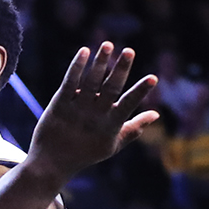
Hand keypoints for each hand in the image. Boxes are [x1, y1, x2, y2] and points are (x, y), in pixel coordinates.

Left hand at [22, 42, 157, 180]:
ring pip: (90, 83)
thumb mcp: (112, 144)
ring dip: (100, 63)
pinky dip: (76, 67)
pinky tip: (84, 51)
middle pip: (110, 89)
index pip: (129, 105)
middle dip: (120, 70)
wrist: (52, 163)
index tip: (153, 78)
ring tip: (108, 45)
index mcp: (110, 126)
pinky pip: (69, 83)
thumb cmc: (86, 153)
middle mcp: (95, 116)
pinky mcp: (59, 104)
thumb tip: (156, 114)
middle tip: (129, 50)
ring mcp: (76, 110)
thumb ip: (134, 128)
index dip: (140, 91)